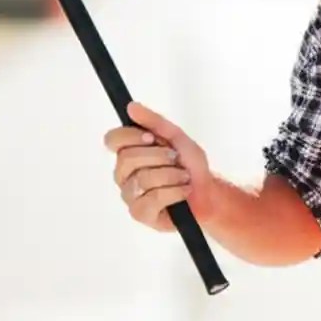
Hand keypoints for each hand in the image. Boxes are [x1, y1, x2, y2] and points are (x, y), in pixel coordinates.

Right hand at [104, 101, 216, 231]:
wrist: (207, 192)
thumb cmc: (189, 166)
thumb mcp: (176, 137)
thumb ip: (154, 122)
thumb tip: (131, 107)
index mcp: (128, 153)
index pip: (112, 139)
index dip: (131, 136)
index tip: (151, 137)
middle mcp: (124, 174)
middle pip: (127, 158)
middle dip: (159, 156)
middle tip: (175, 159)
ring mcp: (130, 195)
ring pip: (142, 179)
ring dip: (171, 175)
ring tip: (183, 176)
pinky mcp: (140, 213)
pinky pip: (152, 199)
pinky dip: (174, 192)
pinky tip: (182, 191)